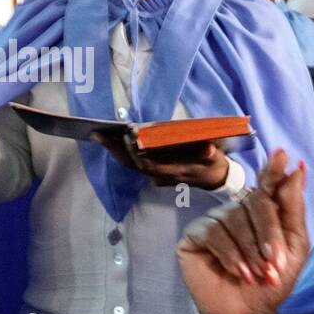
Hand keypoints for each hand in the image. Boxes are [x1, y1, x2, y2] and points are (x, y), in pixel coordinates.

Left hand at [91, 134, 229, 190]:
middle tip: (97, 134)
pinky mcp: (155, 170)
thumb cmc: (214, 166)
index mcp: (174, 171)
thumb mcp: (215, 159)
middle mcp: (161, 175)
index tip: (124, 137)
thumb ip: (210, 154)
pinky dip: (123, 152)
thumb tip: (208, 150)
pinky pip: (135, 162)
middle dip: (114, 150)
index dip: (133, 153)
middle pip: (132, 164)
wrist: (215, 179)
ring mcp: (156, 174)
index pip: (147, 164)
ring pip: (131, 164)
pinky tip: (114, 140)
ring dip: (115, 150)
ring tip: (100, 134)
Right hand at [177, 150, 308, 313]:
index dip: (274, 170)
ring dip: (251, 250)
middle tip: (275, 263)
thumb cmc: (273, 281)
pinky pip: (213, 233)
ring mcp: (215, 220)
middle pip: (255, 201)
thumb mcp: (294, 247)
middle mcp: (238, 210)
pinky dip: (230, 254)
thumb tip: (295, 169)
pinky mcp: (194, 236)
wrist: (248, 313)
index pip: (268, 184)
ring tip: (257, 274)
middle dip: (269, 234)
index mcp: (264, 210)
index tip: (283, 155)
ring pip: (234, 218)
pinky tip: (238, 272)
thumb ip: (292, 209)